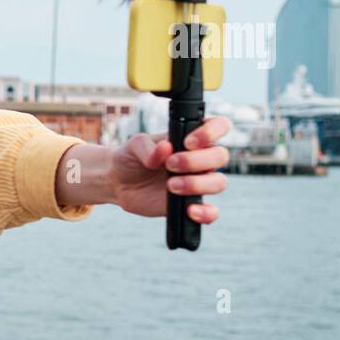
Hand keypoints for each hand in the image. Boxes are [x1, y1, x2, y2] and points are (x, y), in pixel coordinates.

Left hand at [110, 116, 230, 222]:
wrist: (119, 182)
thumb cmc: (131, 157)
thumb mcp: (134, 145)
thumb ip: (148, 146)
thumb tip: (165, 149)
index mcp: (191, 137)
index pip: (219, 126)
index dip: (211, 132)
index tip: (188, 142)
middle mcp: (200, 159)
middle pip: (220, 156)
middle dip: (196, 161)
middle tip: (170, 165)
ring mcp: (198, 181)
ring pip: (218, 182)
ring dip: (197, 184)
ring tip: (171, 186)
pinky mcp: (191, 203)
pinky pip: (211, 211)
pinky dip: (206, 213)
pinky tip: (189, 211)